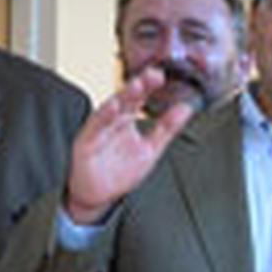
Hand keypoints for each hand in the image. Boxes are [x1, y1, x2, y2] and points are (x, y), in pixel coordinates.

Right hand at [64, 69, 194, 224]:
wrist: (98, 196)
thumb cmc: (119, 172)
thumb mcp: (151, 150)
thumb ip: (167, 129)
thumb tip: (185, 109)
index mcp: (127, 119)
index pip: (139, 98)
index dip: (149, 86)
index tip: (161, 76)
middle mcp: (113, 120)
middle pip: (126, 99)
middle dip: (139, 86)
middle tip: (153, 75)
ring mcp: (99, 130)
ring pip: (111, 109)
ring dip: (123, 97)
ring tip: (136, 86)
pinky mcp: (86, 141)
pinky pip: (95, 127)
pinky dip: (104, 117)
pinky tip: (113, 107)